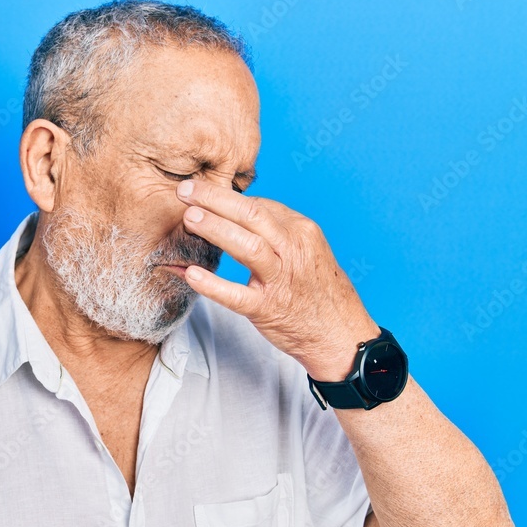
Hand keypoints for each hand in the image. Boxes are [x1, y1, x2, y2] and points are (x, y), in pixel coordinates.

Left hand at [175, 179, 379, 381]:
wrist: (341, 335)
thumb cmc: (318, 291)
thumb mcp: (307, 252)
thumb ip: (277, 233)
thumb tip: (237, 215)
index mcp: (301, 231)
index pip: (259, 205)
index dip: (226, 196)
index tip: (200, 192)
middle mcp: (294, 250)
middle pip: (252, 214)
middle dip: (215, 199)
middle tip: (184, 191)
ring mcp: (282, 280)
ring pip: (248, 246)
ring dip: (215, 228)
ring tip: (188, 219)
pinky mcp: (269, 309)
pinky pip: (238, 295)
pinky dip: (213, 285)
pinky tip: (191, 274)